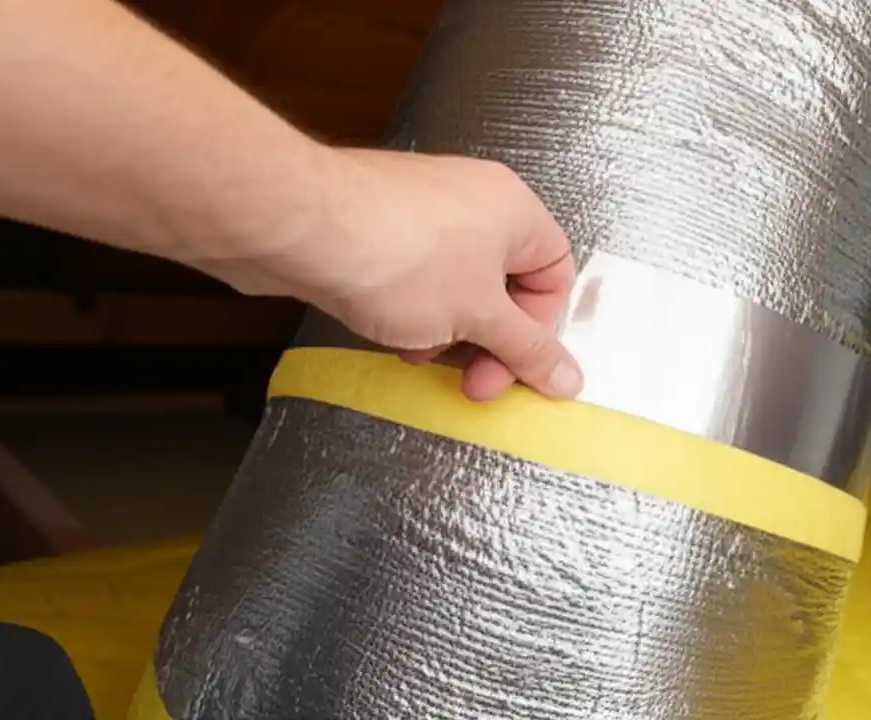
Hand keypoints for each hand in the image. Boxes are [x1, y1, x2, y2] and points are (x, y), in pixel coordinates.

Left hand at [225, 148, 583, 401]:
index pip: (555, 274)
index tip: (515, 368)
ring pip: (457, 285)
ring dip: (448, 330)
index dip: (540, 328)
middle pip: (505, 284)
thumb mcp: (479, 318)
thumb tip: (569, 380)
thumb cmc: (401, 259)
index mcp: (515, 209)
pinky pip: (416, 275)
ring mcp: (424, 208)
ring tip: (418, 350)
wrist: (301, 227)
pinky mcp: (380, 222)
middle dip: (490, 340)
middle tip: (473, 381)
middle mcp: (475, 199)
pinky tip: (389, 330)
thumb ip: (528, 350)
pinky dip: (413, 309)